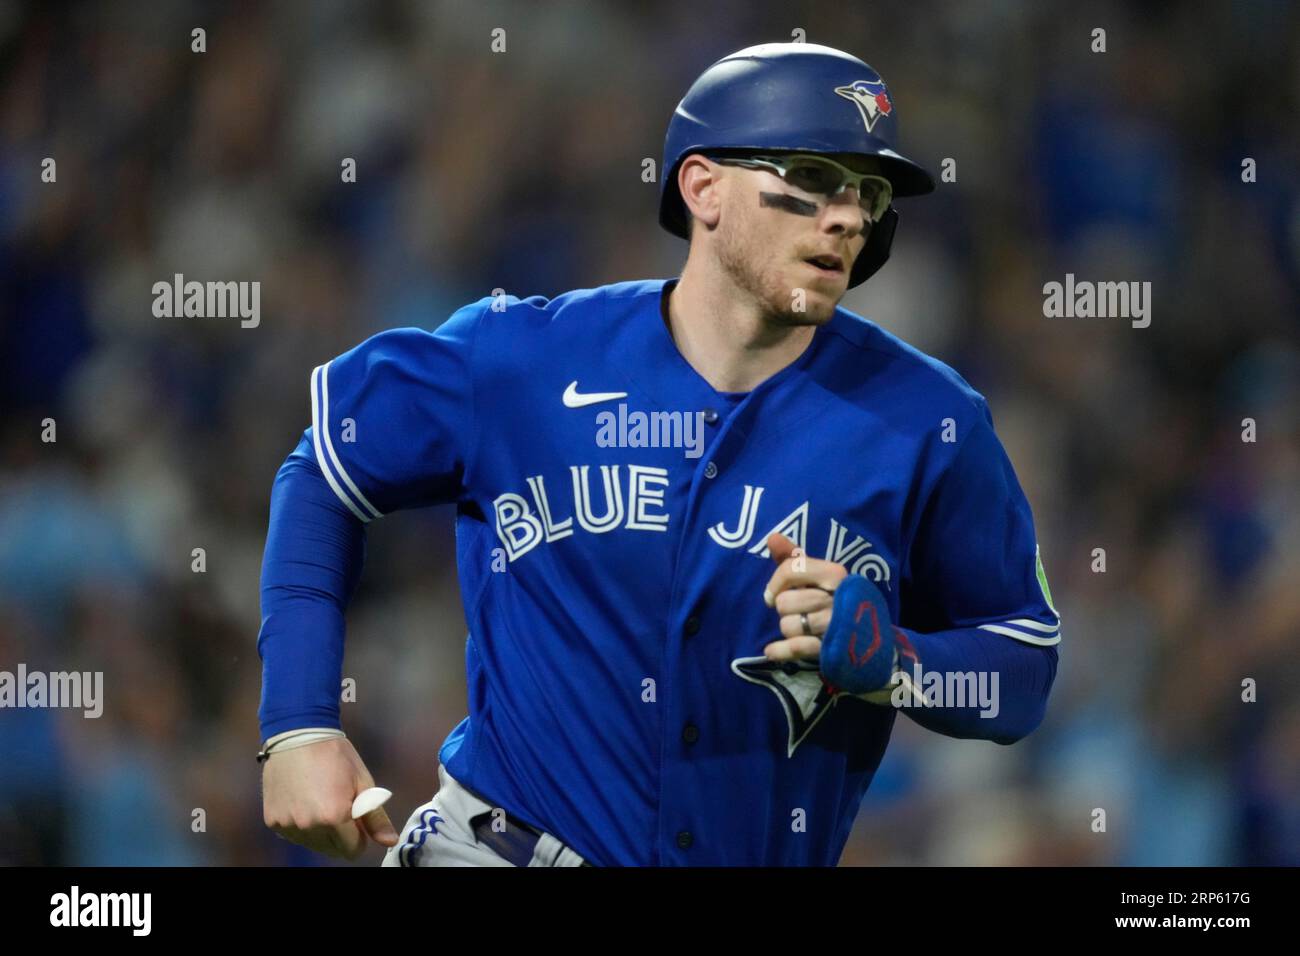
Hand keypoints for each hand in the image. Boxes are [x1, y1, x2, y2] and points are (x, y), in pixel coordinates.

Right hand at [262, 735, 398, 859]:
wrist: (298, 734)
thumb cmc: (336, 755)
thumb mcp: (363, 782)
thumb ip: (375, 817)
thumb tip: (390, 842)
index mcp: (335, 817)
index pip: (353, 850)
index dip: (360, 836)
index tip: (358, 819)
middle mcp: (309, 827)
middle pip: (333, 850)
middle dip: (342, 836)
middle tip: (339, 806)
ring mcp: (288, 825)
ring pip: (313, 844)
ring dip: (321, 832)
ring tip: (320, 801)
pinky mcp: (272, 821)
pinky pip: (293, 834)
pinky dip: (301, 825)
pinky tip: (302, 801)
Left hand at [761, 532, 847, 661]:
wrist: (873, 637)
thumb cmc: (838, 599)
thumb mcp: (820, 575)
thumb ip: (794, 558)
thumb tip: (772, 537)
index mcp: (835, 574)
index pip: (791, 569)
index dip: (775, 582)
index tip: (773, 593)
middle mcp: (837, 598)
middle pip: (784, 602)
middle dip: (785, 608)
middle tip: (796, 611)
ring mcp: (835, 626)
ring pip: (787, 626)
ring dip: (788, 629)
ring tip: (802, 628)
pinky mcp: (831, 650)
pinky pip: (796, 648)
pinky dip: (780, 651)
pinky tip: (773, 650)